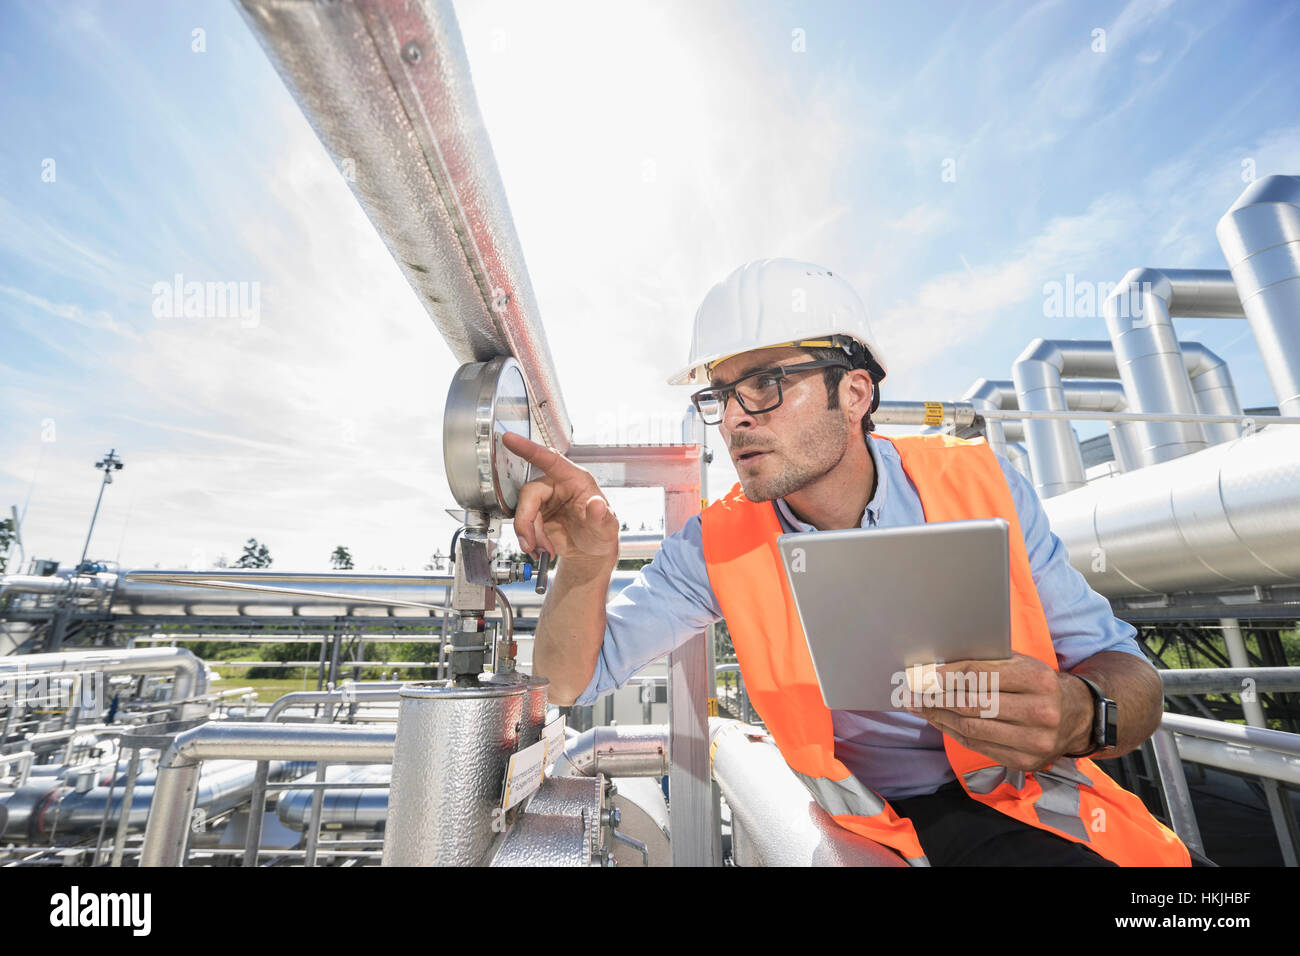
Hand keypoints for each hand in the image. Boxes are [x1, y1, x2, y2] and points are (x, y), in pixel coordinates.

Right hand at [500, 431, 620, 568]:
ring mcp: (546, 499)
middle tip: (531, 543)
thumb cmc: (602, 533)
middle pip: (529, 493)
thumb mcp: (607, 528)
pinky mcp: (537, 513)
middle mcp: (558, 485)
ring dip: (529, 534)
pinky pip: (523, 522)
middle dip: (526, 521)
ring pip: (523, 510)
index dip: (529, 449)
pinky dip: (529, 539)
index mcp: (576, 479)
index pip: (551, 459)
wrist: (590, 552)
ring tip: (543, 550)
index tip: (510, 438)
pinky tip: (540, 548)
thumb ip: (602, 517)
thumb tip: (597, 505)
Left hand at [903, 652, 1093, 771]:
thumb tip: (938, 667)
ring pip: (973, 729)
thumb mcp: (1022, 663)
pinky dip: (953, 733)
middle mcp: (1040, 712)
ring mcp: (1034, 741)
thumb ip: (986, 663)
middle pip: (975, 706)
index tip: (924, 675)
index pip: (981, 676)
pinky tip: (939, 721)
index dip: (947, 675)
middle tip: (912, 692)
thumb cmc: (1040, 683)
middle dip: (937, 698)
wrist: (1077, 716)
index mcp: (1038, 680)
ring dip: (939, 717)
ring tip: (918, 707)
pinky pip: (979, 746)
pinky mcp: (1025, 761)